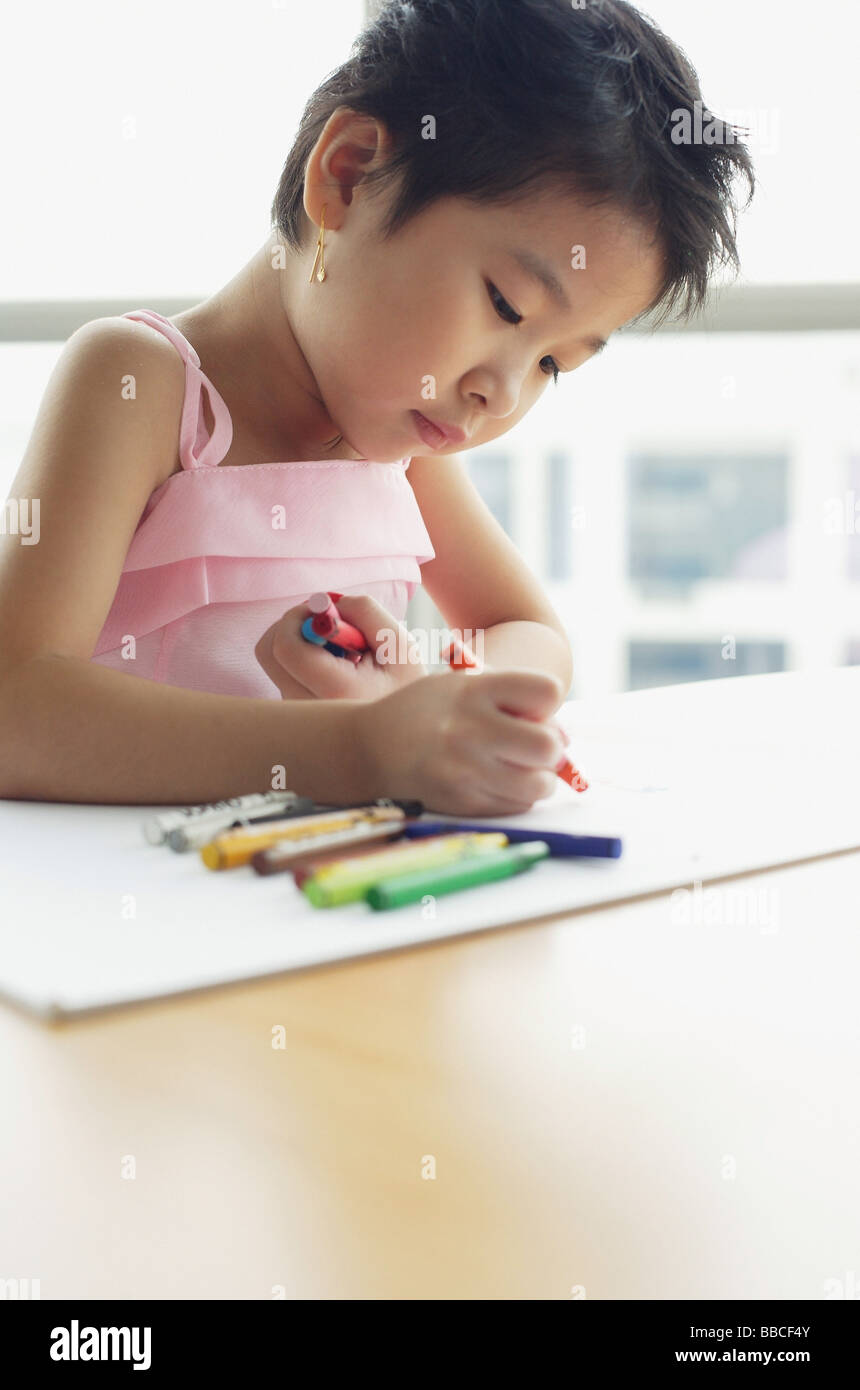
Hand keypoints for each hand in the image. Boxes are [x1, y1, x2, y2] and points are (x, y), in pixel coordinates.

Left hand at [254, 593, 428, 701]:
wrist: (404, 733)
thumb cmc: (405, 688)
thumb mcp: (399, 644)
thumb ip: (363, 612)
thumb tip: (323, 603)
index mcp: (335, 691)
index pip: (286, 647)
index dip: (297, 617)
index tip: (322, 610)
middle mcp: (308, 709)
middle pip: (268, 652)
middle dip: (292, 625)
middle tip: (324, 624)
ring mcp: (298, 716)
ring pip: (276, 662)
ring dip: (300, 641)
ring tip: (339, 651)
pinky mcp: (296, 715)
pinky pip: (285, 674)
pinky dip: (304, 659)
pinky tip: (336, 668)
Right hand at [356, 666, 567, 816]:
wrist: (369, 747)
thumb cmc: (426, 712)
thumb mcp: (461, 686)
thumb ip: (511, 700)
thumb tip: (563, 739)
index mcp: (474, 690)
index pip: (545, 692)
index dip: (547, 703)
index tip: (533, 711)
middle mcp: (469, 730)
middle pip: (548, 745)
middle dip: (552, 749)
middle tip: (538, 749)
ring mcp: (465, 770)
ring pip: (537, 785)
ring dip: (539, 779)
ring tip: (521, 769)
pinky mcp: (461, 802)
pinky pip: (515, 805)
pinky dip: (517, 796)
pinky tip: (497, 781)